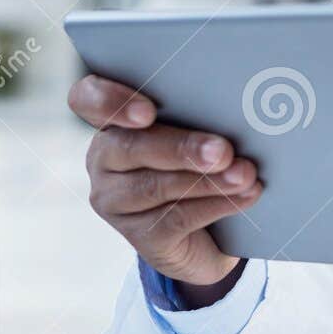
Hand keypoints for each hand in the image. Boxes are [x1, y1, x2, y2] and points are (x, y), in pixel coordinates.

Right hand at [68, 75, 261, 303]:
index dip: (108, 100)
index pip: (86, 99)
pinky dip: (215, 205)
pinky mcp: (138, 235)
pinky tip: (245, 196)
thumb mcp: (200, 130)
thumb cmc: (204, 161)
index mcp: (114, 119)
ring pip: (154, 186)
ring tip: (244, 175)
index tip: (147, 112)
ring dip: (206, 180)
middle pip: (129, 146)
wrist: (215, 229)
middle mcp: (104, 157)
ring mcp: (114, 200)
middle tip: (223, 151)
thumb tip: (238, 109)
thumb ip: (202, 115)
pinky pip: (174, 218)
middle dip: (181, 148)